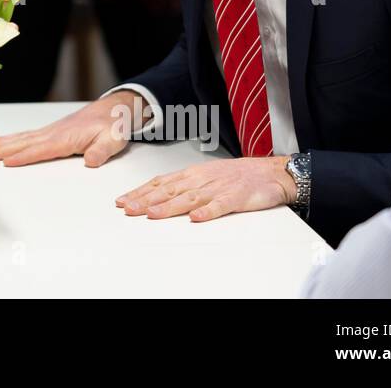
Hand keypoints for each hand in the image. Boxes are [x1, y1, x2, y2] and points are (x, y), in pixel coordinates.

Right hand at [0, 90, 146, 166]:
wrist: (112, 109)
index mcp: (66, 137)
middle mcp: (52, 133)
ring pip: (19, 138)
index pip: (41, 149)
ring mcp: (48, 131)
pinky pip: (24, 136)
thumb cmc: (112, 125)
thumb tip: (91, 161)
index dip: (24, 156)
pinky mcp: (48, 132)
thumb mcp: (114, 140)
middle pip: (22, 142)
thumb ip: (102, 151)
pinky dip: (8, 140)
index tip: (6, 163)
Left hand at [115, 156, 294, 221]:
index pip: (160, 183)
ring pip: (189, 198)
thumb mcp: (203, 176)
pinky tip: (196, 218)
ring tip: (152, 215)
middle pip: (169, 190)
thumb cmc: (234, 175)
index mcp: (191, 174)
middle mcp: (200, 179)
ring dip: (169, 207)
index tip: (122, 201)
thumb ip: (182, 186)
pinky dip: (208, 212)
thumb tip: (156, 196)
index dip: (140, 192)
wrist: (268, 171)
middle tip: (127, 209)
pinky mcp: (236, 197)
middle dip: (146, 200)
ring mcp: (217, 188)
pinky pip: (220, 206)